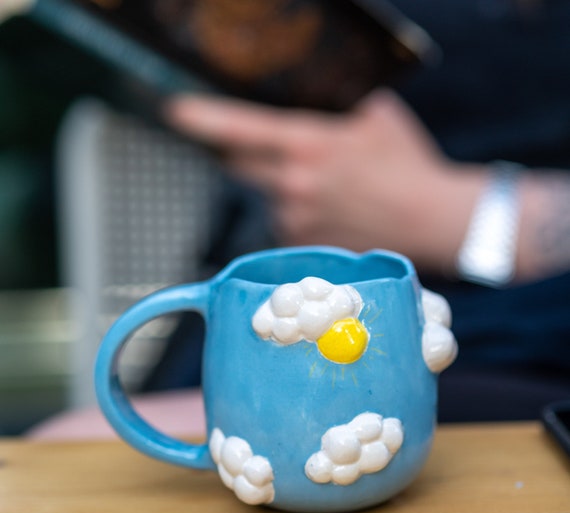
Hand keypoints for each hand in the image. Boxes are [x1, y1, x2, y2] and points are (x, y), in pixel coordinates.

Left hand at [165, 90, 486, 274]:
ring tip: (334, 195)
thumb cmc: (408, 167)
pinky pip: (289, 226)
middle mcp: (292, 183)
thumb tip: (337, 116)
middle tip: (283, 159)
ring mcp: (295, 219)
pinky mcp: (303, 245)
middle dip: (247, 158)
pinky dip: (302, 218)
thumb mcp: (379, 120)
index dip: (204, 119)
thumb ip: (344, 114)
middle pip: (242, 167)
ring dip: (288, 193)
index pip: (241, 128)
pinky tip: (336, 216)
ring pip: (272, 199)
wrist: (429, 219)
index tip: (176, 112)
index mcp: (307, 144)